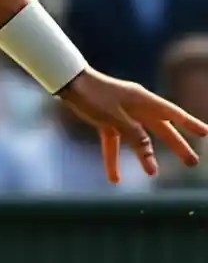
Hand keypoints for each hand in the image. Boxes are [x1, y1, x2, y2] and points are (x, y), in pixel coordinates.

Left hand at [59, 69, 207, 182]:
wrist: (68, 83)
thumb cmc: (92, 95)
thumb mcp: (114, 116)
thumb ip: (132, 133)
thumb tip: (148, 150)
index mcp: (143, 100)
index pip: (173, 114)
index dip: (190, 124)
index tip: (206, 134)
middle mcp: (136, 107)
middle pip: (161, 129)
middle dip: (177, 145)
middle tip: (192, 162)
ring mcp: (121, 115)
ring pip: (138, 138)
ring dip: (145, 156)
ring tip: (153, 173)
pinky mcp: (106, 122)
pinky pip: (113, 142)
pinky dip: (113, 159)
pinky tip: (114, 179)